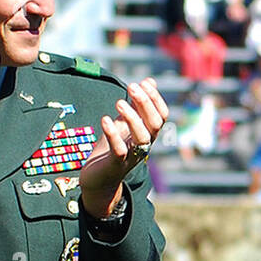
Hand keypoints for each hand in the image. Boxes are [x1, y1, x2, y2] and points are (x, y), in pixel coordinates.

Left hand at [79, 77, 168, 217]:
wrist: (98, 180)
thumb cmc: (111, 150)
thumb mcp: (124, 124)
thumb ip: (136, 105)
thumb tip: (150, 81)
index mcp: (148, 135)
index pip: (162, 116)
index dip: (156, 99)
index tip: (144, 83)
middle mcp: (144, 146)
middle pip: (155, 124)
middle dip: (146, 103)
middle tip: (131, 86)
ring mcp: (131, 156)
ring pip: (143, 138)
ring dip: (133, 118)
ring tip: (118, 103)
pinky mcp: (116, 165)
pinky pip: (119, 151)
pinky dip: (113, 135)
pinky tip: (105, 120)